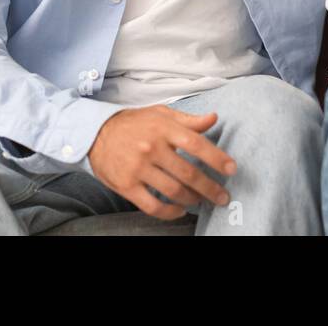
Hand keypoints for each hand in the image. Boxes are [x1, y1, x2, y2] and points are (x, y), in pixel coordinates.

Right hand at [87, 106, 236, 220]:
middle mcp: (151, 148)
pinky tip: (180, 210)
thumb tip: (214, 118)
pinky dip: (170, 212)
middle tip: (222, 196)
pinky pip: (153, 206)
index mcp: (163, 128)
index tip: (231, 169)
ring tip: (201, 200)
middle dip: (210, 188)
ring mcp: (138, 168)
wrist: (95, 133)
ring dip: (192, 199)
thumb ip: (188, 120)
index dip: (217, 158)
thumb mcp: (160, 114)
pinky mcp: (127, 185)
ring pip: (173, 191)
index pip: (196, 144)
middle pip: (188, 173)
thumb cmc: (133, 124)